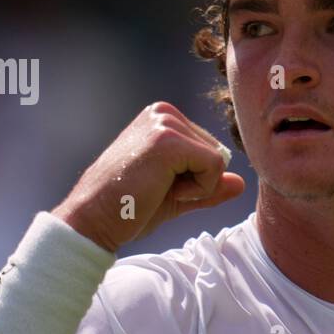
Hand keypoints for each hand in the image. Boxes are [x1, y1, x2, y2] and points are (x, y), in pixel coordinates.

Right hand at [52, 101, 245, 251]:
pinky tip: (162, 190)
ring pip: (218, 161)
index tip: (159, 187)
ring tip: (156, 189)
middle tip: (157, 190)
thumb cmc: (127, 209)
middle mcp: (163, 112)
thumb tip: (241, 183)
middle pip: (217, 153)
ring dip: (196, 187)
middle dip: (198, 182)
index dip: (196, 179)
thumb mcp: (176, 196)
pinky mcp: (168, 140)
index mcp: (162, 118)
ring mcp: (164, 123)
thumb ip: (208, 187)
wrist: (93, 220)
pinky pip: (214, 167)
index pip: (211, 150)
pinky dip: (198, 189)